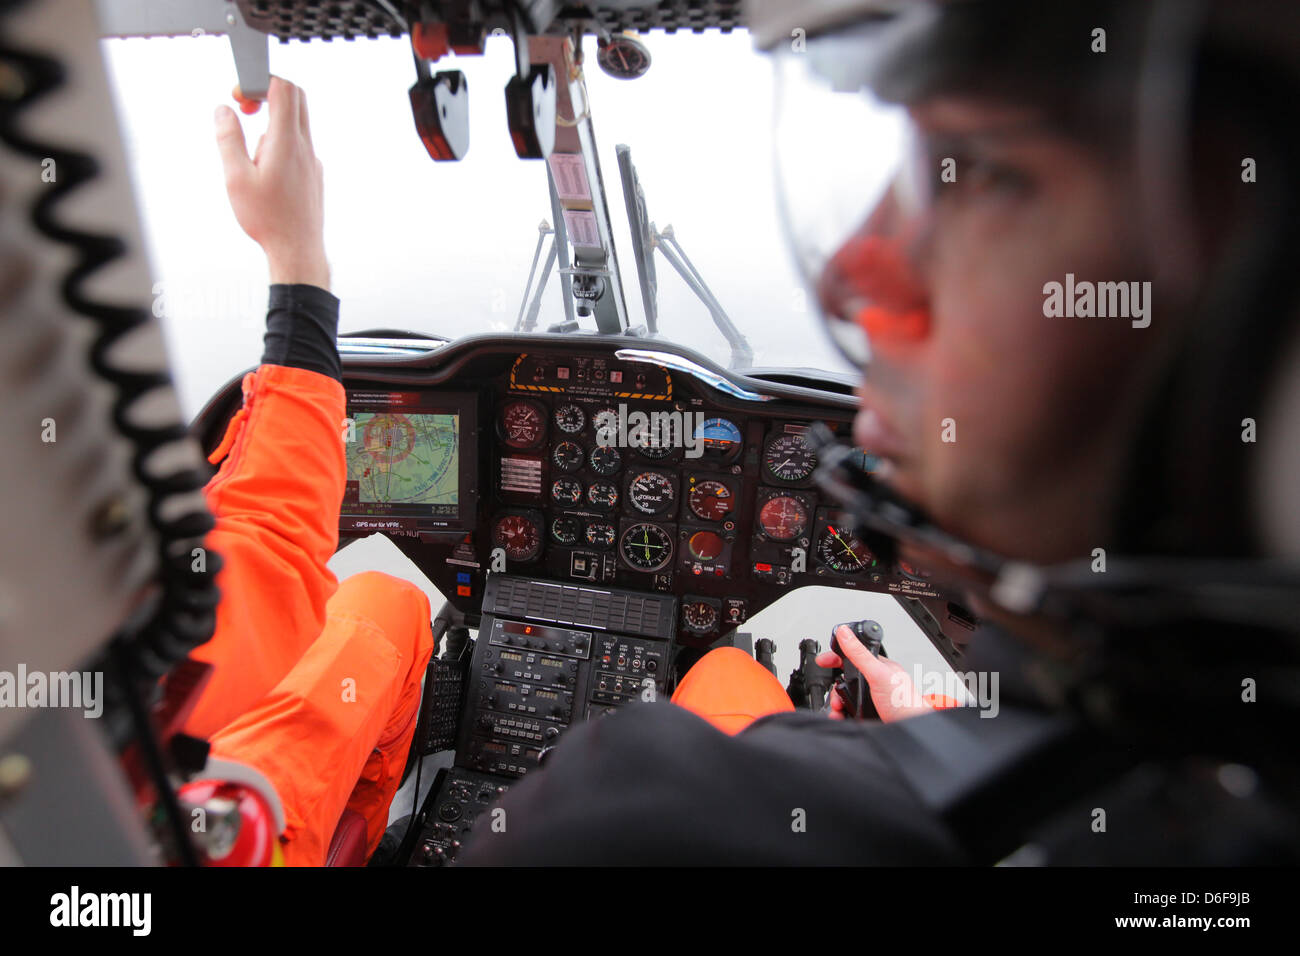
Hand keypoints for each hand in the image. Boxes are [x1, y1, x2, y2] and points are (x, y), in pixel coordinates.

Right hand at [214, 77, 328, 288]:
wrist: (297, 249)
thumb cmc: (268, 218)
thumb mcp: (236, 177)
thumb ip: (228, 138)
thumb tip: (223, 110)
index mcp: (286, 141)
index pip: (284, 88)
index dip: (260, 81)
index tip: (241, 99)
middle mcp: (305, 146)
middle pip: (296, 98)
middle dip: (268, 93)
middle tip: (246, 111)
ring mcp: (313, 160)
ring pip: (297, 123)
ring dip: (272, 122)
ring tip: (252, 155)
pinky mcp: (314, 173)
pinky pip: (298, 145)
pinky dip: (280, 143)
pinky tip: (266, 172)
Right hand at [817, 624, 933, 722]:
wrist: (910, 729)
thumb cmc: (905, 702)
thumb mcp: (878, 674)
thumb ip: (859, 654)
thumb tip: (845, 633)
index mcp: (878, 668)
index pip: (852, 657)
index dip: (835, 658)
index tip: (822, 661)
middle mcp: (873, 683)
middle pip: (844, 680)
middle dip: (835, 689)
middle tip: (835, 696)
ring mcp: (870, 699)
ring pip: (844, 697)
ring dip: (836, 704)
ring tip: (838, 709)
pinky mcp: (866, 714)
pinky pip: (847, 712)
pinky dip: (840, 715)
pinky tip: (841, 717)